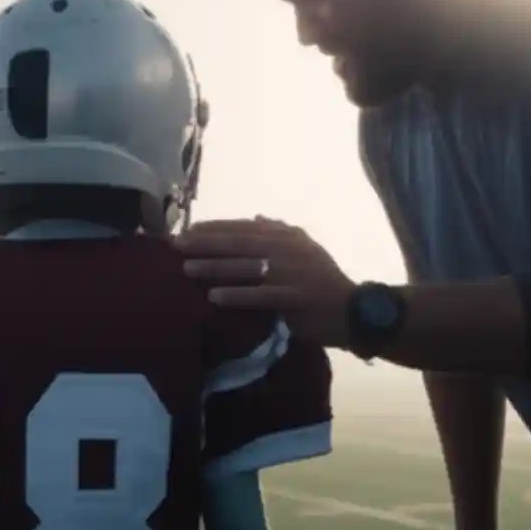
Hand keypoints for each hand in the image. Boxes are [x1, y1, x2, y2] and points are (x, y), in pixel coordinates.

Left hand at [175, 216, 354, 348]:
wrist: (353, 311)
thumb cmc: (322, 281)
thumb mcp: (305, 249)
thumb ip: (280, 231)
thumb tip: (255, 218)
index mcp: (287, 236)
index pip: (244, 227)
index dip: (215, 228)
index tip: (188, 230)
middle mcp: (287, 249)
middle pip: (239, 244)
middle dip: (206, 243)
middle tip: (177, 245)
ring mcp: (291, 273)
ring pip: (245, 268)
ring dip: (215, 267)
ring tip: (187, 268)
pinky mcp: (293, 298)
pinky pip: (259, 296)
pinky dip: (236, 295)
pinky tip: (214, 297)